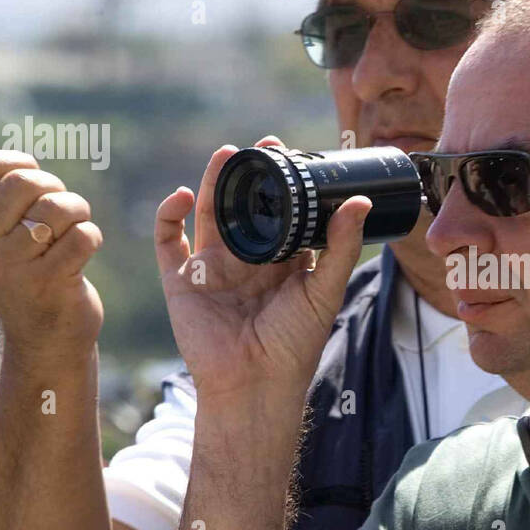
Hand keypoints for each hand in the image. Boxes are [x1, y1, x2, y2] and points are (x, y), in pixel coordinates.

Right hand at [0, 149, 102, 354]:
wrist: (42, 332)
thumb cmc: (18, 266)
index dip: (23, 165)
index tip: (31, 190)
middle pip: (27, 181)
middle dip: (55, 190)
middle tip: (57, 215)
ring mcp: (11, 265)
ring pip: (59, 207)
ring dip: (78, 213)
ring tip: (69, 232)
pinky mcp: (47, 282)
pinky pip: (83, 236)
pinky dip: (91, 238)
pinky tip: (78, 257)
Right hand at [154, 137, 370, 402]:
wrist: (255, 383)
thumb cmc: (294, 344)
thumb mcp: (325, 290)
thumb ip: (341, 247)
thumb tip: (361, 201)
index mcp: (282, 259)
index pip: (282, 209)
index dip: (285, 181)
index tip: (292, 153)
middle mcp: (247, 258)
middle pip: (244, 204)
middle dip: (250, 173)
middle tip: (263, 146)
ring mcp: (212, 267)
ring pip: (208, 213)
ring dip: (212, 181)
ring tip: (225, 154)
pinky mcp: (181, 281)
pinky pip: (168, 241)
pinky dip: (169, 215)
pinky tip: (181, 195)